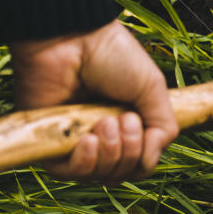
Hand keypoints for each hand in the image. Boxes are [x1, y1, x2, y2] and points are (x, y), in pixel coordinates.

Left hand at [10, 21, 177, 181]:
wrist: (72, 39)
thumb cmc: (112, 56)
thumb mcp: (153, 90)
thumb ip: (164, 129)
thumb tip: (150, 161)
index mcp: (126, 123)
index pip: (139, 163)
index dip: (145, 154)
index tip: (140, 122)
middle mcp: (101, 136)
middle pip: (121, 173)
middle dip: (129, 151)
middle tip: (123, 118)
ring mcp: (74, 141)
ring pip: (98, 175)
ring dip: (109, 153)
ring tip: (105, 122)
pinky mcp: (49, 143)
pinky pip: (69, 173)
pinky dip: (84, 162)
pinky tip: (87, 140)